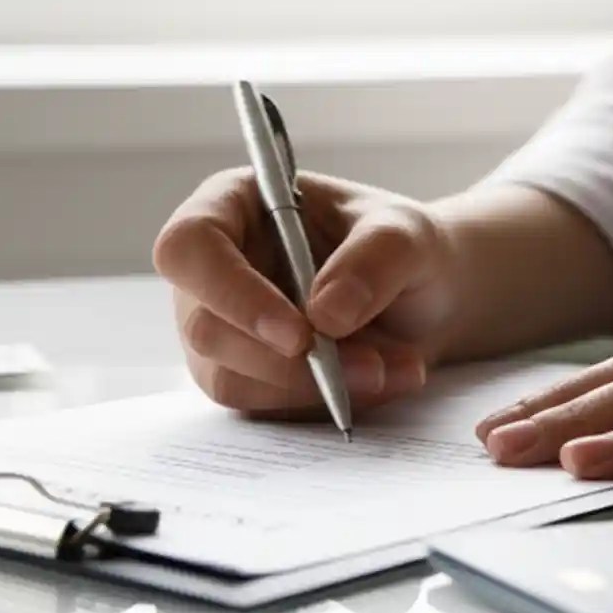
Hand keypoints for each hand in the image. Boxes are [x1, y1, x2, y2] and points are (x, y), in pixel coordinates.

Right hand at [154, 168, 454, 415]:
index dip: (231, 293)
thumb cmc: (399, 245)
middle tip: (370, 366)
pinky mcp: (244, 375)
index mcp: (231, 206)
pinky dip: (325, 401)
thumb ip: (373, 261)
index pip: (189, 247)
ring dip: (313, 386)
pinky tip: (380, 380)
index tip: (297, 334)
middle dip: (287, 360)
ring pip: (231, 379)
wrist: (423, 295)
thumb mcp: (406, 233)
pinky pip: (264, 406)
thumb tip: (325, 316)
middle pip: (205, 328)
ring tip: (391, 369)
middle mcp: (212, 270)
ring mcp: (222, 327)